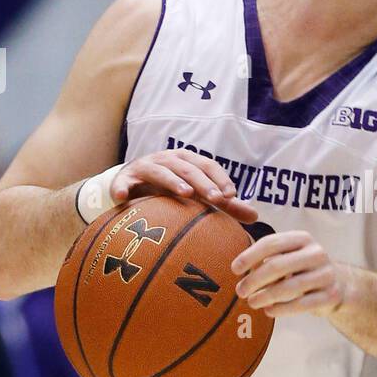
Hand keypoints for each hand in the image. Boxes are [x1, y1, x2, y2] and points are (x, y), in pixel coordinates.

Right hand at [110, 148, 257, 224]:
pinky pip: (122, 182)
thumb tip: (255, 217)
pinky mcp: (124, 178)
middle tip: (217, 199)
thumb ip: (224, 205)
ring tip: (185, 193)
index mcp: (187, 161)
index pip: (208, 166)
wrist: (131, 183)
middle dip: (204, 183)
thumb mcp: (197, 194)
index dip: (220, 178)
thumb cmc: (170, 189)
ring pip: (160, 171)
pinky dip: (121, 188)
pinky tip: (122, 198)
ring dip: (172, 181)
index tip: (231, 196)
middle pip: (188, 168)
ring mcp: (145, 167)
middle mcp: (167, 159)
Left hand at [231, 229, 345, 316]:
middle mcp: (317, 253)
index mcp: (303, 238)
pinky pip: (301, 305)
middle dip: (254, 280)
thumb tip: (240, 271)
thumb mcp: (289, 255)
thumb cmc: (303, 269)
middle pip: (278, 266)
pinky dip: (281, 309)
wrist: (339, 283)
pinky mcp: (330, 295)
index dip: (250, 256)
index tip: (235, 269)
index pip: (271, 243)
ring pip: (289, 287)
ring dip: (265, 296)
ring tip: (252, 302)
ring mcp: (326, 274)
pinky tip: (268, 311)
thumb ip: (268, 258)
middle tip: (240, 290)